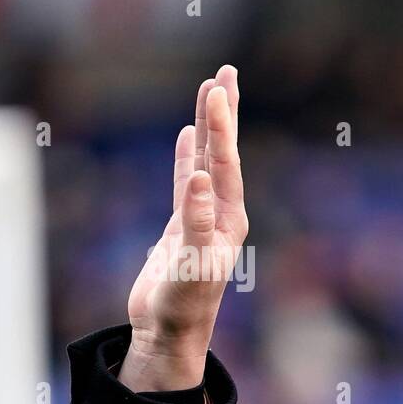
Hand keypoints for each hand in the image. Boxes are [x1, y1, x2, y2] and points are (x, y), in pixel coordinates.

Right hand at [119, 64, 247, 391]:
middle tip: (226, 71)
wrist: (172, 332)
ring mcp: (203, 217)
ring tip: (209, 90)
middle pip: (224, 151)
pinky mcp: (184, 225)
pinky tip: (187, 135)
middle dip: (224, 112)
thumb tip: (197, 179)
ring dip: (208, 126)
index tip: (215, 89)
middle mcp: (222, 213)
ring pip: (206, 160)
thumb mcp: (193, 264)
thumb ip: (195, 222)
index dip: (220, 126)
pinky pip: (186, 179)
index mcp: (230, 219)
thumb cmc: (185, 304)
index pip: (226, 163)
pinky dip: (187, 155)